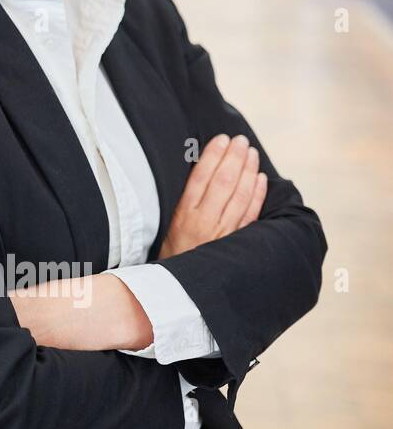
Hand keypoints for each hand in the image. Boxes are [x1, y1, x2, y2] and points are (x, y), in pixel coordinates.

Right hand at [160, 133, 266, 259]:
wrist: (179, 289)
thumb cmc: (173, 252)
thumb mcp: (167, 226)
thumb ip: (184, 202)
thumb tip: (200, 171)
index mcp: (183, 215)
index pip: (200, 177)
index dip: (213, 156)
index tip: (221, 139)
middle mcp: (203, 221)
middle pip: (222, 182)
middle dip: (233, 157)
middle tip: (240, 140)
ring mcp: (222, 232)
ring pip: (239, 195)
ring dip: (247, 170)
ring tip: (251, 152)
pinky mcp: (236, 242)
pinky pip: (250, 214)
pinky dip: (257, 194)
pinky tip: (260, 178)